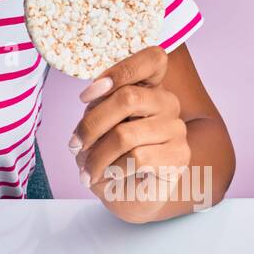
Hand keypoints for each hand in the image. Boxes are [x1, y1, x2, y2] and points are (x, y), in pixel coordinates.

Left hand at [68, 45, 188, 197]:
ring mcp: (176, 128)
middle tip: (74, 145)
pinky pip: (137, 158)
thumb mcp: (98, 124)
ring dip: (97, 156)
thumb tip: (92, 96)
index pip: (153, 59)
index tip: (86, 97)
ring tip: (87, 170)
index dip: (119, 71)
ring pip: (125, 134)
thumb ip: (99, 105)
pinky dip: (114, 170)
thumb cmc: (110, 154)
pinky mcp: (179, 156)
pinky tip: (108, 178)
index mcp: (149, 86)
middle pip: (127, 97)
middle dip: (92, 124)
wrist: (129, 194)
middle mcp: (167, 102)